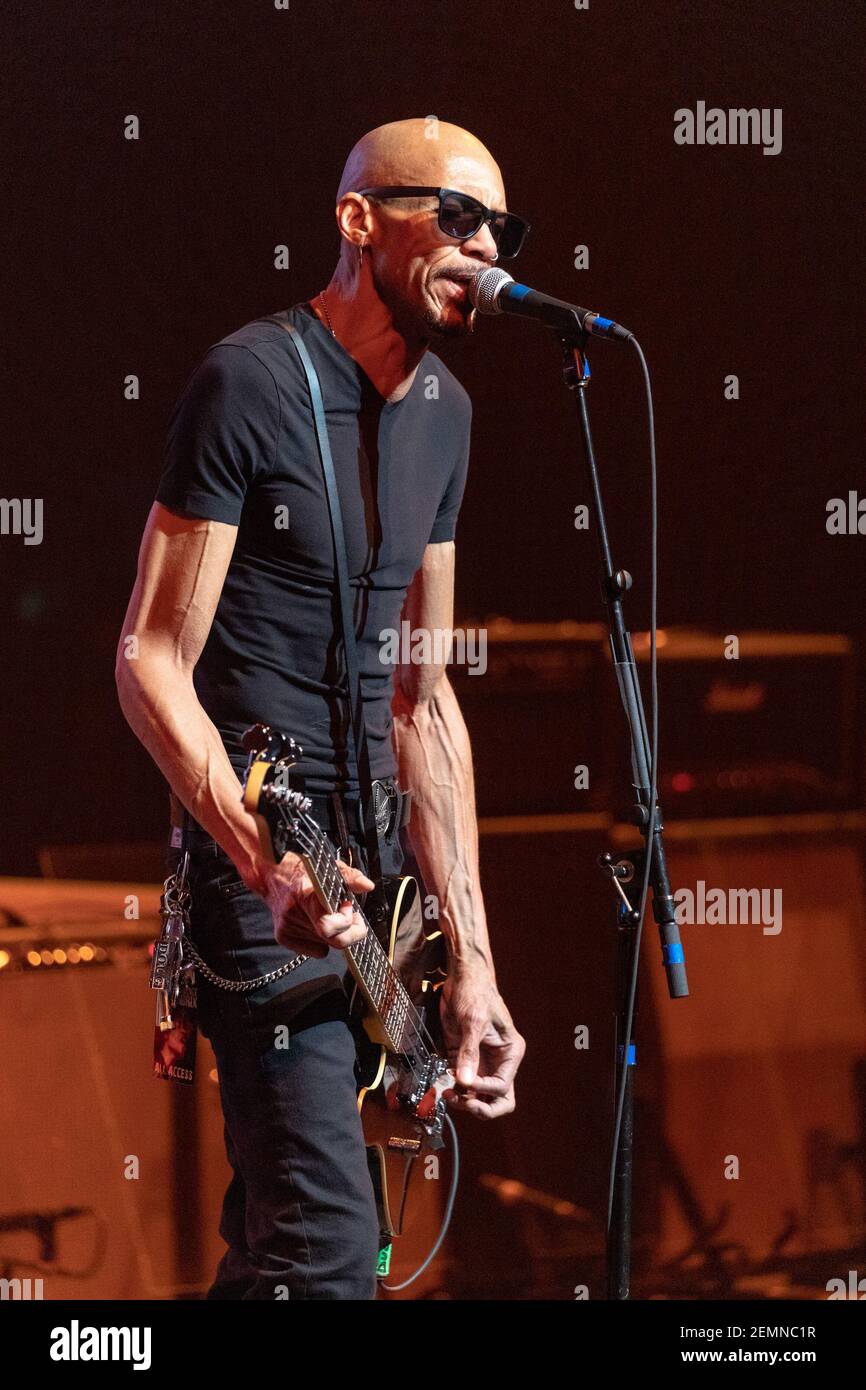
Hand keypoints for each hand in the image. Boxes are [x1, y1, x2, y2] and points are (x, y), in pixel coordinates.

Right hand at [261, 853, 374, 958]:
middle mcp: (294, 914)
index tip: (350, 908)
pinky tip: (318, 923)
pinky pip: (316, 950)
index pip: (328, 926)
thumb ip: (349, 877)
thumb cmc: (300, 868)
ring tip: (331, 914)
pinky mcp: (283, 937)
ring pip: (327, 945)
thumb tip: (367, 885)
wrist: (270, 874)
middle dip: (351, 933)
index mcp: (306, 895)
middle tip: (353, 919)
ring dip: (335, 932)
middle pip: (333, 941)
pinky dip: (322, 940)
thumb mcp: (327, 866)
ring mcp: (287, 928)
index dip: (347, 922)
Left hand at [439, 963, 525, 1118]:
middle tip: (463, 1103)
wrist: (461, 977)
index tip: (465, 1082)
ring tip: (447, 1094)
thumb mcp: (474, 1021)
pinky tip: (441, 1084)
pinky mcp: (462, 1057)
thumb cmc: (475, 992)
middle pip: (498, 1099)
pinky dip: (451, 1088)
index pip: (502, 1086)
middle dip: (480, 1107)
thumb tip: (464, 1080)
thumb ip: (469, 1052)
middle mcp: (497, 1060)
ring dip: (463, 1100)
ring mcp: (479, 1061)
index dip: (483, 1090)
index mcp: (510, 1052)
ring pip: (477, 1095)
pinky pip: (460, 1082)